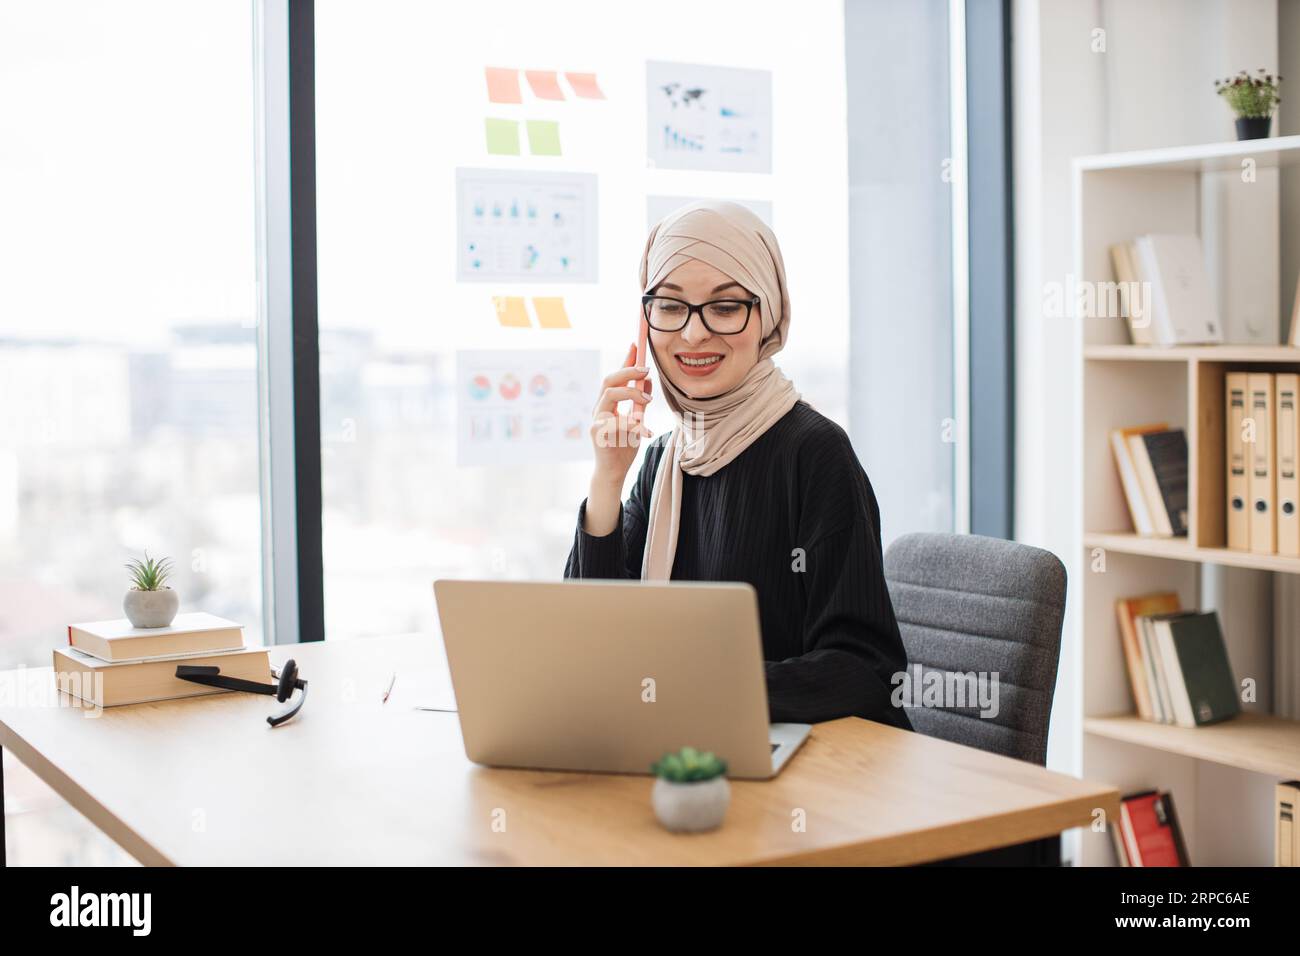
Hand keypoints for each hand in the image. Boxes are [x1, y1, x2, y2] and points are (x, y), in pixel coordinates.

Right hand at [589, 343, 653, 483]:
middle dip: (628, 371)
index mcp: (607, 404)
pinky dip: (634, 424)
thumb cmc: (623, 447)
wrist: (614, 472)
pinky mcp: (597, 432)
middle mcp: (599, 408)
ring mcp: (596, 419)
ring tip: (648, 401)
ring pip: (610, 394)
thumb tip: (647, 379)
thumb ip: (640, 402)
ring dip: (632, 393)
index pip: (615, 377)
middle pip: (609, 380)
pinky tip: (646, 431)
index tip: (636, 345)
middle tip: (647, 370)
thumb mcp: (637, 420)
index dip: (625, 360)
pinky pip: (616, 421)